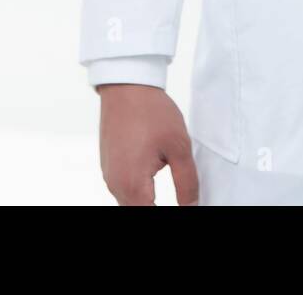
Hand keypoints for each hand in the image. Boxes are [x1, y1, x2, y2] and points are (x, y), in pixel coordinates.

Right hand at [98, 83, 198, 205]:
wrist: (126, 86)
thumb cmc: (152, 112)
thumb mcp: (180, 147)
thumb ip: (187, 183)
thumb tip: (193, 206)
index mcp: (133, 185)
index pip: (151, 216)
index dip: (172, 215)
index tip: (186, 206)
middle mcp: (115, 185)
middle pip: (138, 212)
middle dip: (159, 209)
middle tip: (183, 201)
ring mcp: (109, 176)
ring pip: (130, 203)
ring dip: (148, 203)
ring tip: (171, 192)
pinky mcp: (108, 167)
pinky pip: (124, 190)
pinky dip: (139, 192)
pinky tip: (154, 179)